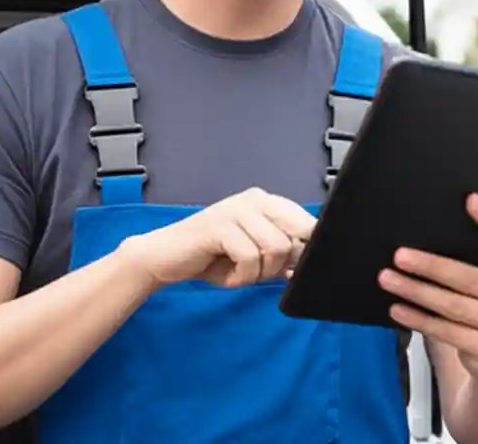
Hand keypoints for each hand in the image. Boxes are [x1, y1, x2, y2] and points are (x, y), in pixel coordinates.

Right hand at [121, 187, 314, 288]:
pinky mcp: (220, 224)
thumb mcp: (255, 257)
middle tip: (253, 271)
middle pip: (296, 238)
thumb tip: (311, 264)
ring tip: (237, 271)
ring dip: (258, 273)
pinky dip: (241, 278)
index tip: (285, 268)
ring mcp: (237, 209)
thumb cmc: (212, 258)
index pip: (308, 224)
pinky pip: (251, 258)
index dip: (304, 251)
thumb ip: (283, 256)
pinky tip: (226, 273)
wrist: (165, 259)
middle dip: (279, 265)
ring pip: (276, 249)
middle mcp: (256, 199)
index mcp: (268, 202)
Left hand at [378, 193, 477, 380]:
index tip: (470, 199)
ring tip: (389, 279)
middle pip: (470, 278)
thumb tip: (432, 234)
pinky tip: (398, 309)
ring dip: (417, 292)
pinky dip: (420, 320)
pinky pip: (449, 333)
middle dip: (430, 266)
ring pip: (454, 307)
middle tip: (399, 255)